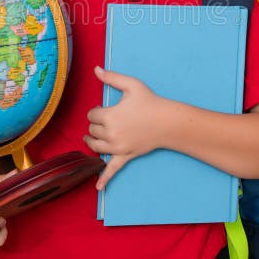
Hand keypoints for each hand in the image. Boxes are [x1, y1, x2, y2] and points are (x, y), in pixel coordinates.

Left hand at [84, 66, 168, 190]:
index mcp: (109, 116)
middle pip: (91, 131)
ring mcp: (118, 147)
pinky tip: (98, 188)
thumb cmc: (150, 101)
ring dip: (91, 143)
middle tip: (103, 120)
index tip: (103, 109)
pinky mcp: (125, 156)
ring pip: (95, 147)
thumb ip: (111, 77)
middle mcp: (111, 133)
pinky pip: (113, 169)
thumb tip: (96, 69)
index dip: (95, 111)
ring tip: (90, 138)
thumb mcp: (131, 85)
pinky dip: (105, 179)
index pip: (91, 115)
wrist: (167, 121)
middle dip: (95, 125)